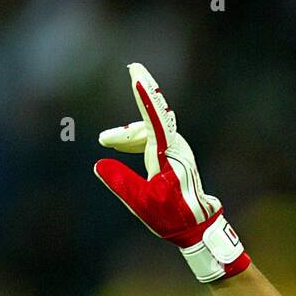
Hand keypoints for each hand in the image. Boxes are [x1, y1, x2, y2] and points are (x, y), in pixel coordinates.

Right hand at [94, 63, 249, 282]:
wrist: (196, 225)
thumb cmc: (171, 215)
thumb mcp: (141, 202)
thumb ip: (120, 182)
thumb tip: (100, 164)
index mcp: (168, 152)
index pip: (154, 115)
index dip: (144, 92)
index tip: (135, 70)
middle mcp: (176, 145)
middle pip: (146, 124)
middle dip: (124, 133)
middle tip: (104, 140)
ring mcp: (178, 148)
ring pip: (148, 131)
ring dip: (127, 137)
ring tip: (106, 142)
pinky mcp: (176, 153)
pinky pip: (152, 137)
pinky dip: (136, 141)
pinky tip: (122, 146)